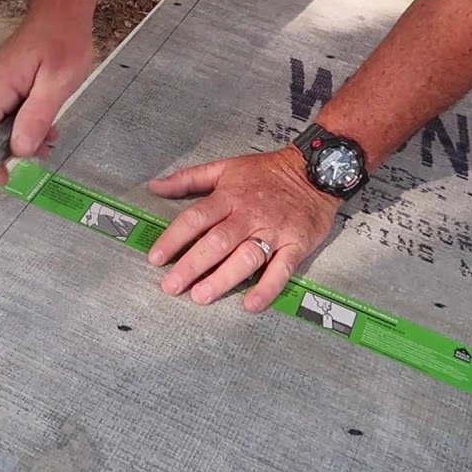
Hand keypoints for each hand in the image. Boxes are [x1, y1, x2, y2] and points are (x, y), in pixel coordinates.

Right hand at [0, 12, 93, 183]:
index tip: (7, 178)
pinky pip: (6, 110)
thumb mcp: (57, 83)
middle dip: (9, 150)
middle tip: (43, 154)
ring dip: (20, 138)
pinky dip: (23, 123)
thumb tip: (19, 149)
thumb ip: (36, 116)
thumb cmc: (64, 41)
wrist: (62, 9)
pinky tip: (47, 124)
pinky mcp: (5, 79)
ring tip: (50, 141)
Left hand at [145, 147, 342, 311]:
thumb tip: (155, 186)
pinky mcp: (296, 244)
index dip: (174, 239)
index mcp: (229, 196)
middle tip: (172, 286)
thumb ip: (188, 178)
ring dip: (223, 279)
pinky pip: (281, 269)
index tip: (156, 258)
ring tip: (201, 296)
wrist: (316, 171)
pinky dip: (267, 288)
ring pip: (246, 257)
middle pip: (217, 241)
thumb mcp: (225, 167)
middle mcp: (249, 215)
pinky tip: (251, 304)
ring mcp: (273, 230)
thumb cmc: (266, 172)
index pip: (196, 218)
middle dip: (192, 265)